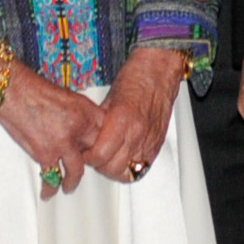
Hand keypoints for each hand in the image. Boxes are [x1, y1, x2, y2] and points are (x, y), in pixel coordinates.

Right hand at [0, 51, 102, 194]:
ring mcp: (62, 144)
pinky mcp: (45, 154)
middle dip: (91, 162)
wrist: (14, 92)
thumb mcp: (70, 97)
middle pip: (94, 154)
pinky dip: (50, 187)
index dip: (105, 145)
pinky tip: (49, 193)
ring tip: (70, 186)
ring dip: (73, 181)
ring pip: (76, 171)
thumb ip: (82, 116)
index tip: (103, 152)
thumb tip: (85, 131)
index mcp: (86, 113)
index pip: (106, 135)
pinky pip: (52, 177)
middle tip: (87, 168)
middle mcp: (78, 129)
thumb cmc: (36, 91)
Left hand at [81, 46, 189, 182]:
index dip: (88, 157)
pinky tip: (124, 157)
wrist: (158, 71)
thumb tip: (87, 139)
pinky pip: (143, 166)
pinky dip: (131, 166)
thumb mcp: (107, 98)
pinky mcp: (157, 144)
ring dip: (116, 169)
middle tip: (94, 156)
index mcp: (121, 120)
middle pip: (113, 168)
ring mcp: (149, 140)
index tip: (85, 152)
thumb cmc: (135, 78)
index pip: (100, 155)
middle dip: (100, 165)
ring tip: (109, 158)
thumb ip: (99, 123)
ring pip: (128, 172)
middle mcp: (137, 133)